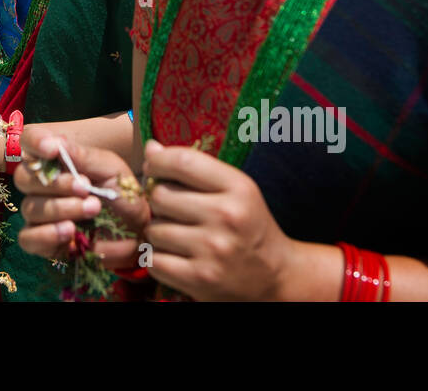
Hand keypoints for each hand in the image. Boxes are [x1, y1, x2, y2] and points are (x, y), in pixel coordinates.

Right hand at [14, 131, 149, 267]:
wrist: (137, 231)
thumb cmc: (122, 194)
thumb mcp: (110, 169)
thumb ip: (82, 156)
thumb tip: (56, 141)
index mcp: (56, 160)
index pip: (29, 141)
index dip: (34, 142)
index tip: (52, 149)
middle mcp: (42, 185)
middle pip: (23, 177)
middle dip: (56, 183)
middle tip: (85, 187)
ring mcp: (39, 214)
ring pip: (30, 207)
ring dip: (61, 208)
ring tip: (93, 209)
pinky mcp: (42, 242)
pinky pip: (28, 238)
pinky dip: (47, 234)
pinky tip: (70, 231)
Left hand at [140, 139, 295, 300]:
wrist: (276, 277)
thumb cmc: (248, 226)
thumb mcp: (236, 190)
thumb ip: (195, 168)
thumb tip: (150, 149)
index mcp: (238, 188)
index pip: (183, 162)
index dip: (157, 161)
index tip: (152, 167)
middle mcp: (227, 216)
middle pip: (161, 196)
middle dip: (157, 201)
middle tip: (169, 209)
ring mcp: (213, 250)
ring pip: (154, 229)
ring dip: (157, 232)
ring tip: (175, 235)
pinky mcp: (200, 279)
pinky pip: (154, 260)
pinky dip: (157, 258)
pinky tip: (173, 256)